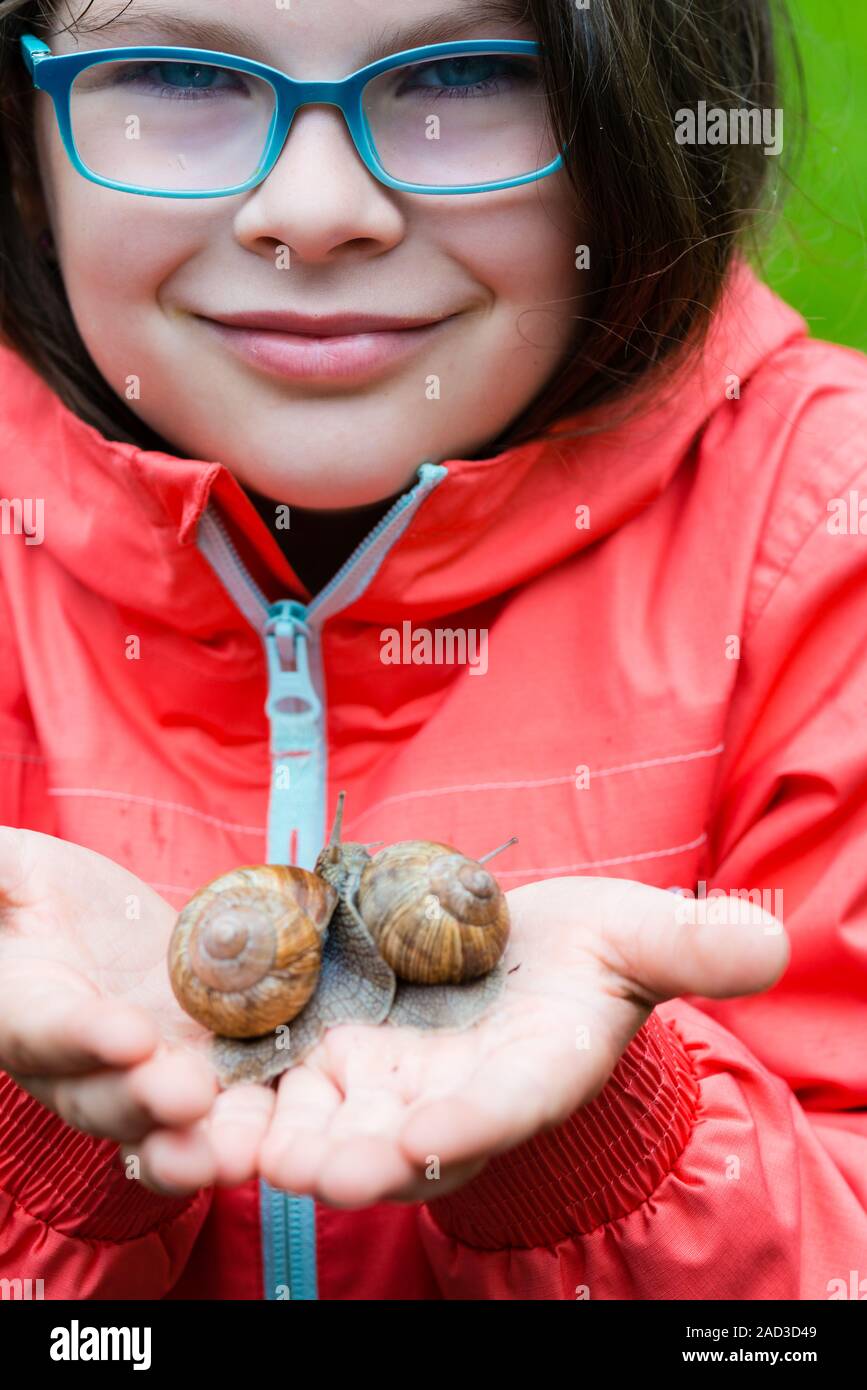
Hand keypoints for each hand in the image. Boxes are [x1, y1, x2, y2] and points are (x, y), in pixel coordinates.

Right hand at [0, 827, 223, 1193]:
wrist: (96, 920)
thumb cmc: (35, 892)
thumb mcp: (11, 872)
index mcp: (22, 1009)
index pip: (49, 1031)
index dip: (87, 1038)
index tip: (129, 1034)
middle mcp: (78, 1064)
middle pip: (105, 1098)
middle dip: (148, 1100)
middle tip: (189, 1094)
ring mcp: (142, 1074)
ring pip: (160, 1123)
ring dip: (197, 1141)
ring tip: (233, 1149)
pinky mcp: (199, 1067)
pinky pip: (219, 1109)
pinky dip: (247, 1125)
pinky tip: (277, 1134)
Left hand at [249, 875, 788, 1205]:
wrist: (507, 959)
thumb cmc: (582, 954)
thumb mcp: (633, 934)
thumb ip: (685, 946)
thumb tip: (767, 944)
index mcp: (526, 1075)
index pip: (506, 1107)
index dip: (470, 1126)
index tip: (431, 1139)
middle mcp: (446, 1101)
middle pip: (397, 1142)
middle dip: (354, 1158)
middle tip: (310, 1168)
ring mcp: (375, 1086)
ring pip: (316, 1126)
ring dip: (267, 1141)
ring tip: (221, 1145)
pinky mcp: (318, 1054)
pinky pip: (265, 1083)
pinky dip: (223, 1095)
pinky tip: (171, 1099)